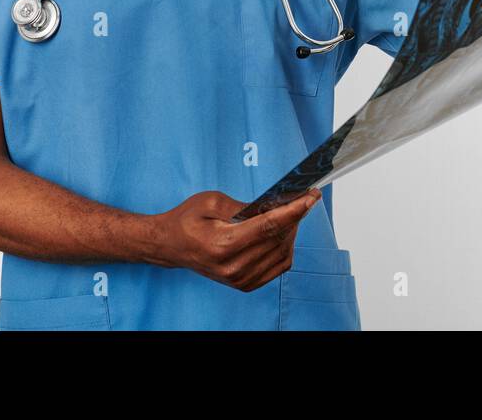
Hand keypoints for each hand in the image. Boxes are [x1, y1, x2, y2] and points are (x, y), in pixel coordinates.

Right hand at [153, 188, 320, 291]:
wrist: (170, 245)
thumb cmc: (187, 220)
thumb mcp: (212, 201)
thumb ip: (245, 206)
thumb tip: (275, 205)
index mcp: (224, 245)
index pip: (269, 227)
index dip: (294, 210)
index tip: (311, 197)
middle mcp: (234, 267)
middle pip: (279, 240)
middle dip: (295, 217)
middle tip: (302, 199)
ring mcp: (240, 279)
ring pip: (282, 254)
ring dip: (291, 232)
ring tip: (289, 214)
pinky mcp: (245, 284)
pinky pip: (278, 267)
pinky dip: (285, 248)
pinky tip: (281, 233)